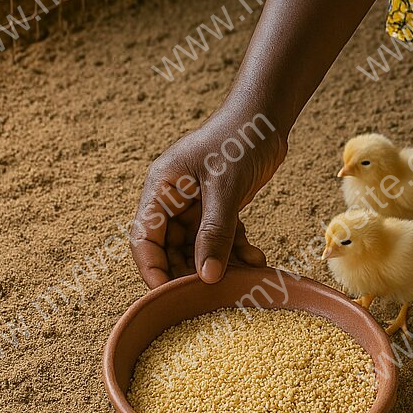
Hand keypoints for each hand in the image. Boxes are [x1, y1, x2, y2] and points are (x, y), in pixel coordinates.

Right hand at [131, 100, 287, 288]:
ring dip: (219, 264)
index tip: (167, 296)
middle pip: (170, 249)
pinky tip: (256, 260)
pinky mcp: (220, 207)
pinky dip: (237, 251)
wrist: (268, 115)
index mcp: (161, 188)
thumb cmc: (239, 138)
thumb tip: (206, 276)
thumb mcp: (224, 187)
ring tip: (242, 278)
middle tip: (210, 295)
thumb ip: (214, 232)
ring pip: (199, 248)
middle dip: (189, 272)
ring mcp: (197, 204)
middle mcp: (174, 198)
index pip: (144, 238)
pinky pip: (222, 238)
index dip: (152, 269)